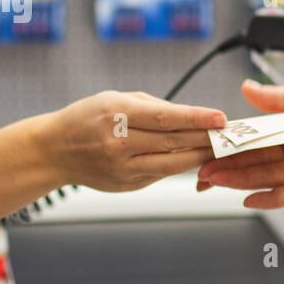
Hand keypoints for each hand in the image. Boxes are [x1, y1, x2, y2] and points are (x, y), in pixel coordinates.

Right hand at [37, 91, 226, 192]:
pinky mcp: (126, 185)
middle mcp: (118, 142)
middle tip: (230, 134)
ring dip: (200, 156)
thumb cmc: (88, 117)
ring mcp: (122, 168)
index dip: (196, 118)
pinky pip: (161, 174)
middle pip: (173, 142)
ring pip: (172, 164)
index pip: (165, 118)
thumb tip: (191, 117)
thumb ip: (152, 107)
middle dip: (205, 137)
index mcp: (116, 114)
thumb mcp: (115, 99)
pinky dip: (180, 166)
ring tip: (219, 148)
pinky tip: (196, 159)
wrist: (54, 150)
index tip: (220, 118)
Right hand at [196, 80, 283, 208]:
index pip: (255, 139)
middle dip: (227, 166)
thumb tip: (245, 88)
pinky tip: (248, 199)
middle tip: (199, 169)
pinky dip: (269, 198)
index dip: (230, 143)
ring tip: (213, 180)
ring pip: (267, 178)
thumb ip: (277, 100)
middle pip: (256, 161)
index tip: (205, 144)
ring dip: (239, 180)